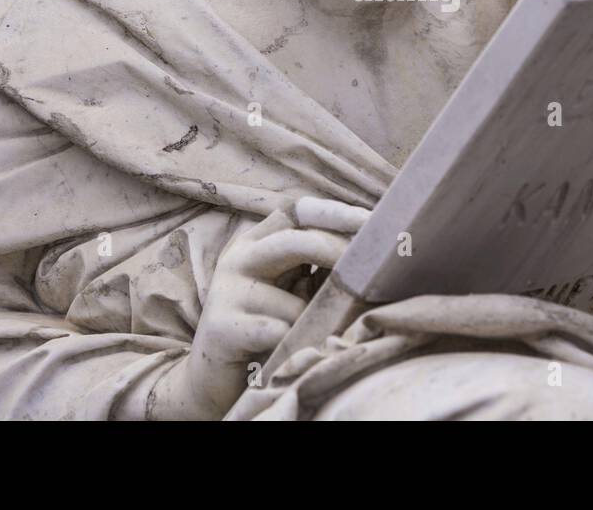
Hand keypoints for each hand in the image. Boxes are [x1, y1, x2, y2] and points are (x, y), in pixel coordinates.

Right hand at [178, 197, 368, 419]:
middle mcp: (239, 259)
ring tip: (321, 337)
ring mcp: (226, 292)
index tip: (370, 221)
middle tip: (369, 270)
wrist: (217, 381)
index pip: (296, 211)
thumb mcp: (296, 290)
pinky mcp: (220, 328)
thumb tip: (375, 253)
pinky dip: (295, 345)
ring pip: (291, 301)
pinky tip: (295, 353)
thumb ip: (322, 268)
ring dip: (314, 322)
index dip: (334, 212)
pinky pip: (276, 333)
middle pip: (293, 241)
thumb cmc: (269, 328)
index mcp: (258, 242)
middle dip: (336, 253)